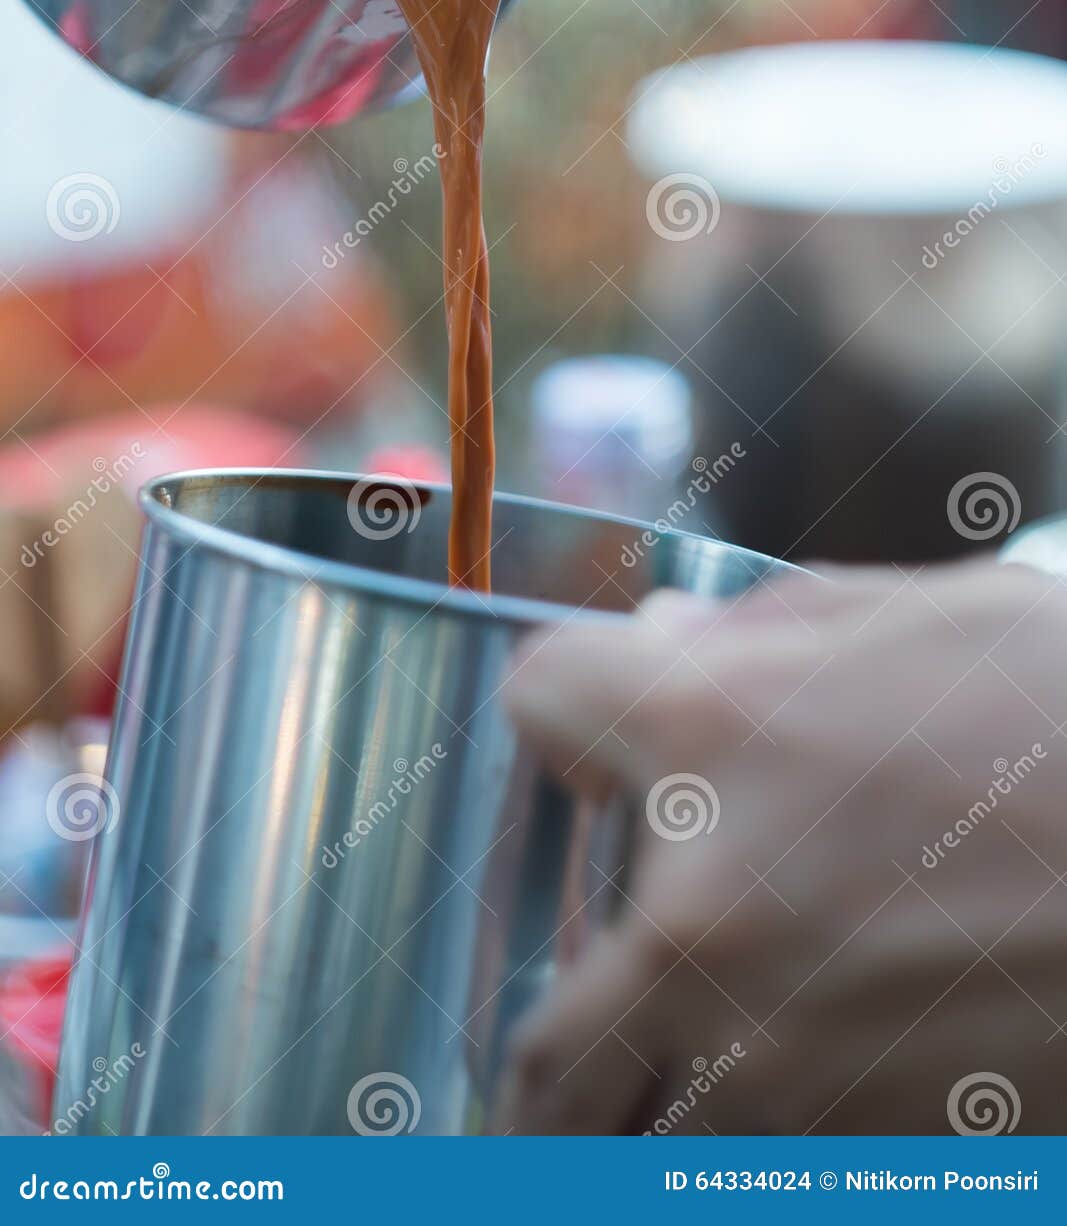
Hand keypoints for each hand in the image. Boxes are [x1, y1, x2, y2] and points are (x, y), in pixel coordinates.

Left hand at [500, 562, 1066, 1132]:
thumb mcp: (911, 615)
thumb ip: (751, 637)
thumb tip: (658, 647)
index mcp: (703, 735)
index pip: (540, 706)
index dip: (563, 717)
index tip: (587, 747)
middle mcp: (708, 913)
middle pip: (537, 1049)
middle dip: (540, 1051)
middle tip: (564, 1047)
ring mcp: (787, 1063)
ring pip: (634, 1157)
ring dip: (640, 1130)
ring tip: (655, 1102)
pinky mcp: (877, 1149)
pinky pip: (759, 1173)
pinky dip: (755, 1146)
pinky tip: (793, 1090)